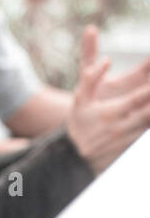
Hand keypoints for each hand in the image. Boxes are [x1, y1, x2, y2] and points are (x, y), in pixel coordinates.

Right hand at [66, 25, 149, 174]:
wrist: (75, 156)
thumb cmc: (79, 123)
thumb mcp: (79, 99)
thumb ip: (90, 79)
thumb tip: (107, 60)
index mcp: (109, 114)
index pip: (136, 98)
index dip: (148, 90)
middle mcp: (120, 128)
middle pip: (148, 111)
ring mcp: (127, 140)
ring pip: (149, 123)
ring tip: (149, 101)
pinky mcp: (131, 148)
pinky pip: (146, 133)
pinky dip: (149, 123)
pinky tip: (148, 114)